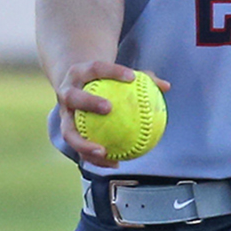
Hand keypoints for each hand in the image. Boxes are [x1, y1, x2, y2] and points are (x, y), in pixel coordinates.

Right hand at [54, 61, 170, 167]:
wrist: (74, 86)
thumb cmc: (102, 80)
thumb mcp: (117, 75)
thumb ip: (142, 79)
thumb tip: (166, 86)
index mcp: (80, 73)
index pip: (96, 68)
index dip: (113, 71)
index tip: (132, 77)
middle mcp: (66, 92)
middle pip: (72, 97)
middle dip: (88, 102)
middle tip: (108, 108)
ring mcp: (64, 113)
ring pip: (69, 130)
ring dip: (84, 143)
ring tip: (104, 152)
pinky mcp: (67, 131)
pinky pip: (78, 147)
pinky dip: (94, 158)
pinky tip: (115, 163)